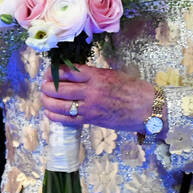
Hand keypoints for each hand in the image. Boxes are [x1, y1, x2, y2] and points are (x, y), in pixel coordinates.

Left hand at [40, 63, 157, 133]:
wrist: (147, 109)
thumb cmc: (133, 89)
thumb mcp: (112, 74)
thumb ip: (93, 74)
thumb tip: (73, 72)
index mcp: (97, 76)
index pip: (68, 71)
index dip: (54, 71)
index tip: (50, 71)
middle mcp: (91, 91)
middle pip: (59, 88)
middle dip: (47, 86)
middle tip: (44, 85)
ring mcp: (90, 107)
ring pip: (59, 105)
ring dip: (47, 101)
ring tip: (45, 98)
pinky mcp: (92, 120)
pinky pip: (67, 120)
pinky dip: (54, 116)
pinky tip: (50, 113)